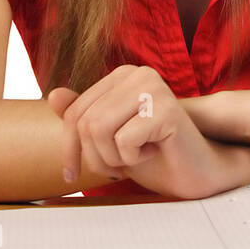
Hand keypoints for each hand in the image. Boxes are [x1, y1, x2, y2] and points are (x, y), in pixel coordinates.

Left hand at [47, 65, 225, 199]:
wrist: (196, 173)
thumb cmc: (154, 155)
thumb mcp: (110, 139)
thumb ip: (84, 116)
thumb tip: (53, 94)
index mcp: (121, 76)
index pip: (73, 112)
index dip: (69, 149)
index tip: (72, 175)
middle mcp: (137, 73)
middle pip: (84, 123)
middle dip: (96, 157)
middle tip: (119, 166)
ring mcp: (153, 87)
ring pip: (98, 129)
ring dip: (113, 158)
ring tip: (136, 157)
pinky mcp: (166, 108)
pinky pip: (124, 140)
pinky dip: (134, 159)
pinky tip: (155, 151)